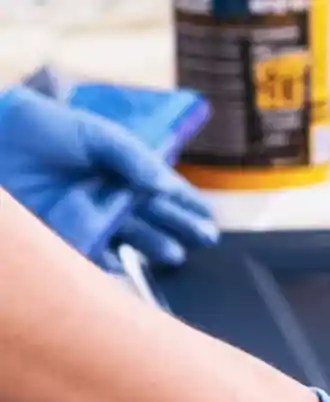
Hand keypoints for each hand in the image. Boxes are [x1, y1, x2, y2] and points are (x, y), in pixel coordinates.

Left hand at [0, 86, 216, 266]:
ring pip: (131, 238)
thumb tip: (164, 185)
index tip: (207, 213)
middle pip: (153, 216)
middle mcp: (109, 194)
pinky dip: (109, 263)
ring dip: (154, 247)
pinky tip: (124, 265)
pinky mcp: (66, 235)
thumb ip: (134, 158)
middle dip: (181, 227)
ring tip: (174, 256)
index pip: (161, 187)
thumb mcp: (96, 135)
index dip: (186, 200)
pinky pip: (94, 255)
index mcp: (121, 168)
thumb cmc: (43, 129)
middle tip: (206, 238)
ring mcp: (89, 216)